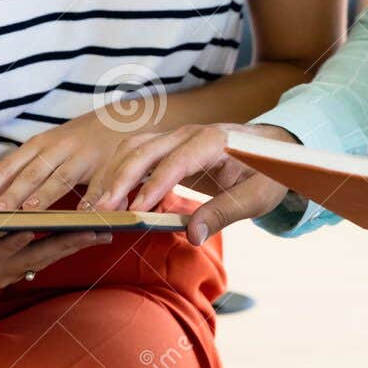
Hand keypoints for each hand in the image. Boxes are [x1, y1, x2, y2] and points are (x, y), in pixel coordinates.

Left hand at [0, 111, 130, 211]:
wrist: (126, 117)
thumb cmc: (80, 138)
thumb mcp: (53, 145)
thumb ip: (30, 168)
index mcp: (40, 144)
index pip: (8, 166)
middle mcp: (59, 148)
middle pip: (31, 174)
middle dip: (11, 195)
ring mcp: (84, 156)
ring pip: (61, 178)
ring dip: (45, 195)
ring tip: (30, 212)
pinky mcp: (110, 164)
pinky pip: (100, 185)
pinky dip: (92, 200)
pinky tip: (83, 214)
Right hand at [85, 123, 294, 244]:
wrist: (273, 148)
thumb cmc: (268, 172)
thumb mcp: (257, 196)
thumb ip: (225, 213)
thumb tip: (192, 234)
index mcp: (214, 141)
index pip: (177, 161)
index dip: (154, 185)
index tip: (135, 210)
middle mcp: (189, 133)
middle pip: (145, 150)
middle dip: (119, 179)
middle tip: (100, 210)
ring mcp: (175, 137)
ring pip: (133, 149)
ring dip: (111, 175)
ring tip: (93, 206)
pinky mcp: (167, 147)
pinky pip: (135, 154)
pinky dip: (117, 173)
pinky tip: (106, 197)